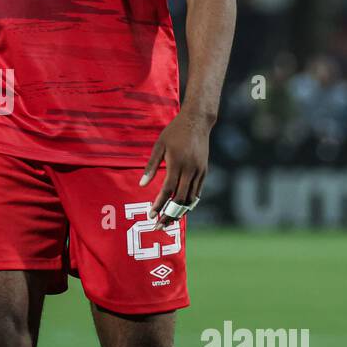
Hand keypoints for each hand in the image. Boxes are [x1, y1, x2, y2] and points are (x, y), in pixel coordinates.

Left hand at [139, 111, 210, 226]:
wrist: (197, 122)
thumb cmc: (174, 132)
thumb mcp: (159, 146)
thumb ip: (151, 166)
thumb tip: (142, 185)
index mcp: (177, 164)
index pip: (167, 190)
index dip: (159, 204)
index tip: (151, 215)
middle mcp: (190, 170)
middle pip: (180, 199)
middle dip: (169, 214)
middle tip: (159, 225)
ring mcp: (199, 171)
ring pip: (191, 199)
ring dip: (180, 212)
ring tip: (169, 221)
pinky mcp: (204, 171)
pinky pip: (197, 192)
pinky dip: (189, 203)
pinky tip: (181, 209)